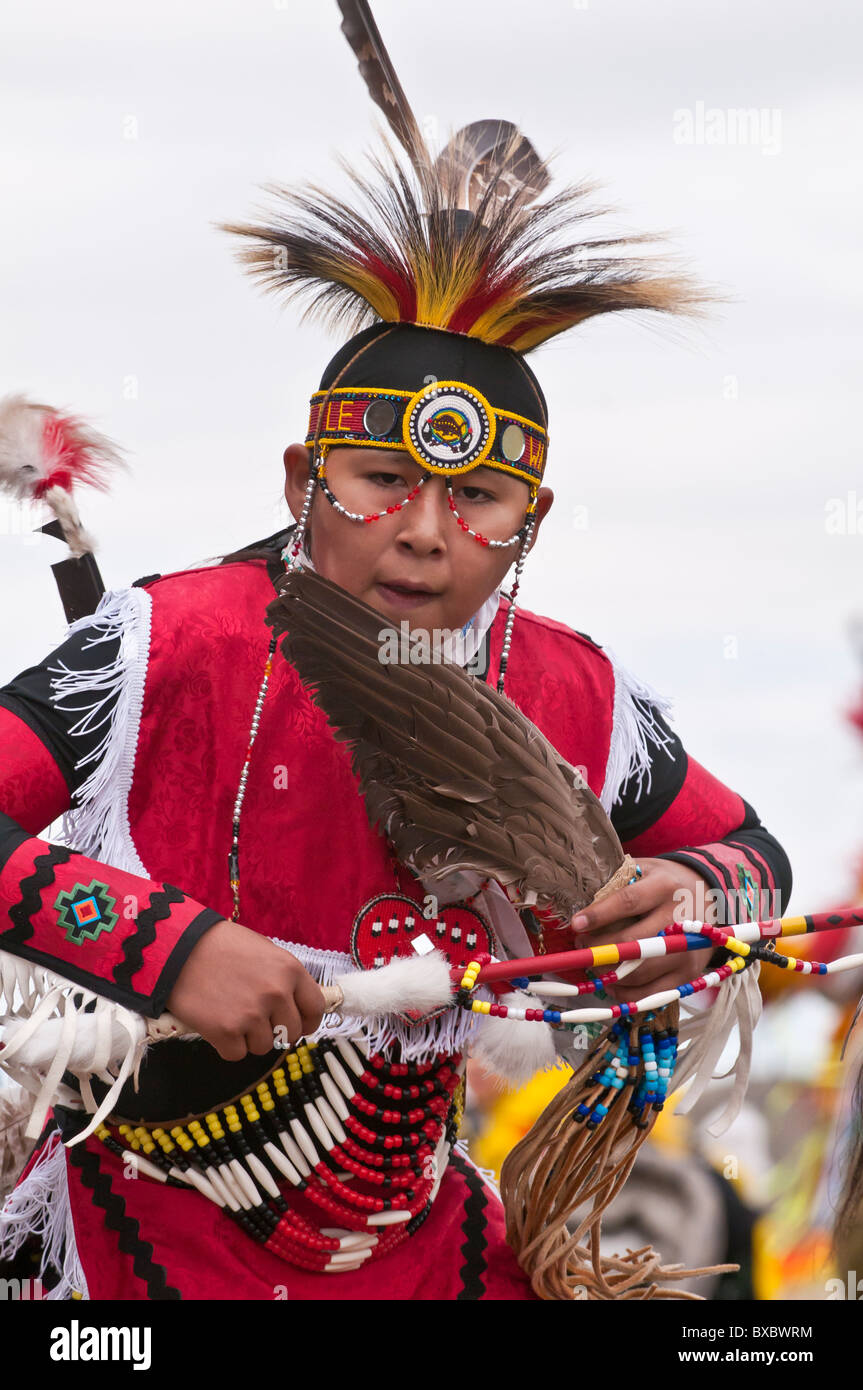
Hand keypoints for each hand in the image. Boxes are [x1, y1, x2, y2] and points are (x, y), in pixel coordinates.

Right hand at [166, 918, 325, 1061]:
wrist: (178, 947)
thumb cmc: (220, 946)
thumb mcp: (264, 952)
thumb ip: (283, 978)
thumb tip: (296, 1007)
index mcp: (290, 970)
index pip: (315, 1009)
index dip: (307, 1021)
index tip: (299, 1025)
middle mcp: (276, 993)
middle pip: (290, 1033)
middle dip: (275, 1031)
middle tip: (255, 1021)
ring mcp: (252, 1015)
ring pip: (264, 1046)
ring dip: (249, 1037)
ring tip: (230, 1013)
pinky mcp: (225, 1032)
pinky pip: (236, 1054)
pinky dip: (226, 1044)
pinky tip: (215, 1022)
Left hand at [569, 858, 717, 1002]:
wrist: (707, 896)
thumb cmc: (664, 882)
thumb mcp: (644, 870)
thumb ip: (617, 884)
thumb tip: (581, 904)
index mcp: (665, 888)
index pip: (629, 902)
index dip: (600, 915)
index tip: (576, 924)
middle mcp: (679, 921)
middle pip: (633, 944)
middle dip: (599, 950)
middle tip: (580, 947)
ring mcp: (686, 951)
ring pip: (639, 972)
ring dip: (608, 973)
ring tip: (592, 964)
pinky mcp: (688, 974)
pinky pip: (651, 993)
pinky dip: (626, 992)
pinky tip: (610, 982)